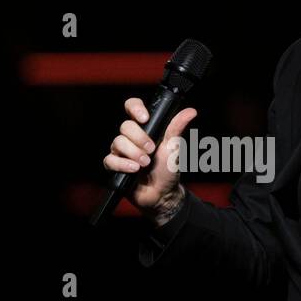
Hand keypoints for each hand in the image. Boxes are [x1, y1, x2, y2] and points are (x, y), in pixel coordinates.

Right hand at [102, 96, 197, 219]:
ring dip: (134, 153)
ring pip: (117, 142)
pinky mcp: (115, 166)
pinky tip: (134, 169)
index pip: (132, 107)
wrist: (163, 193)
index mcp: (144, 128)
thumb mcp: (174, 147)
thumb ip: (177, 128)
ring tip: (145, 163)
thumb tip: (190, 111)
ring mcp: (121, 151)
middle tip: (151, 150)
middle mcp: (131, 138)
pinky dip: (123, 164)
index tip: (144, 118)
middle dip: (139, 138)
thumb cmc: (167, 169)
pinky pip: (110, 160)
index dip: (135, 108)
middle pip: (125, 126)